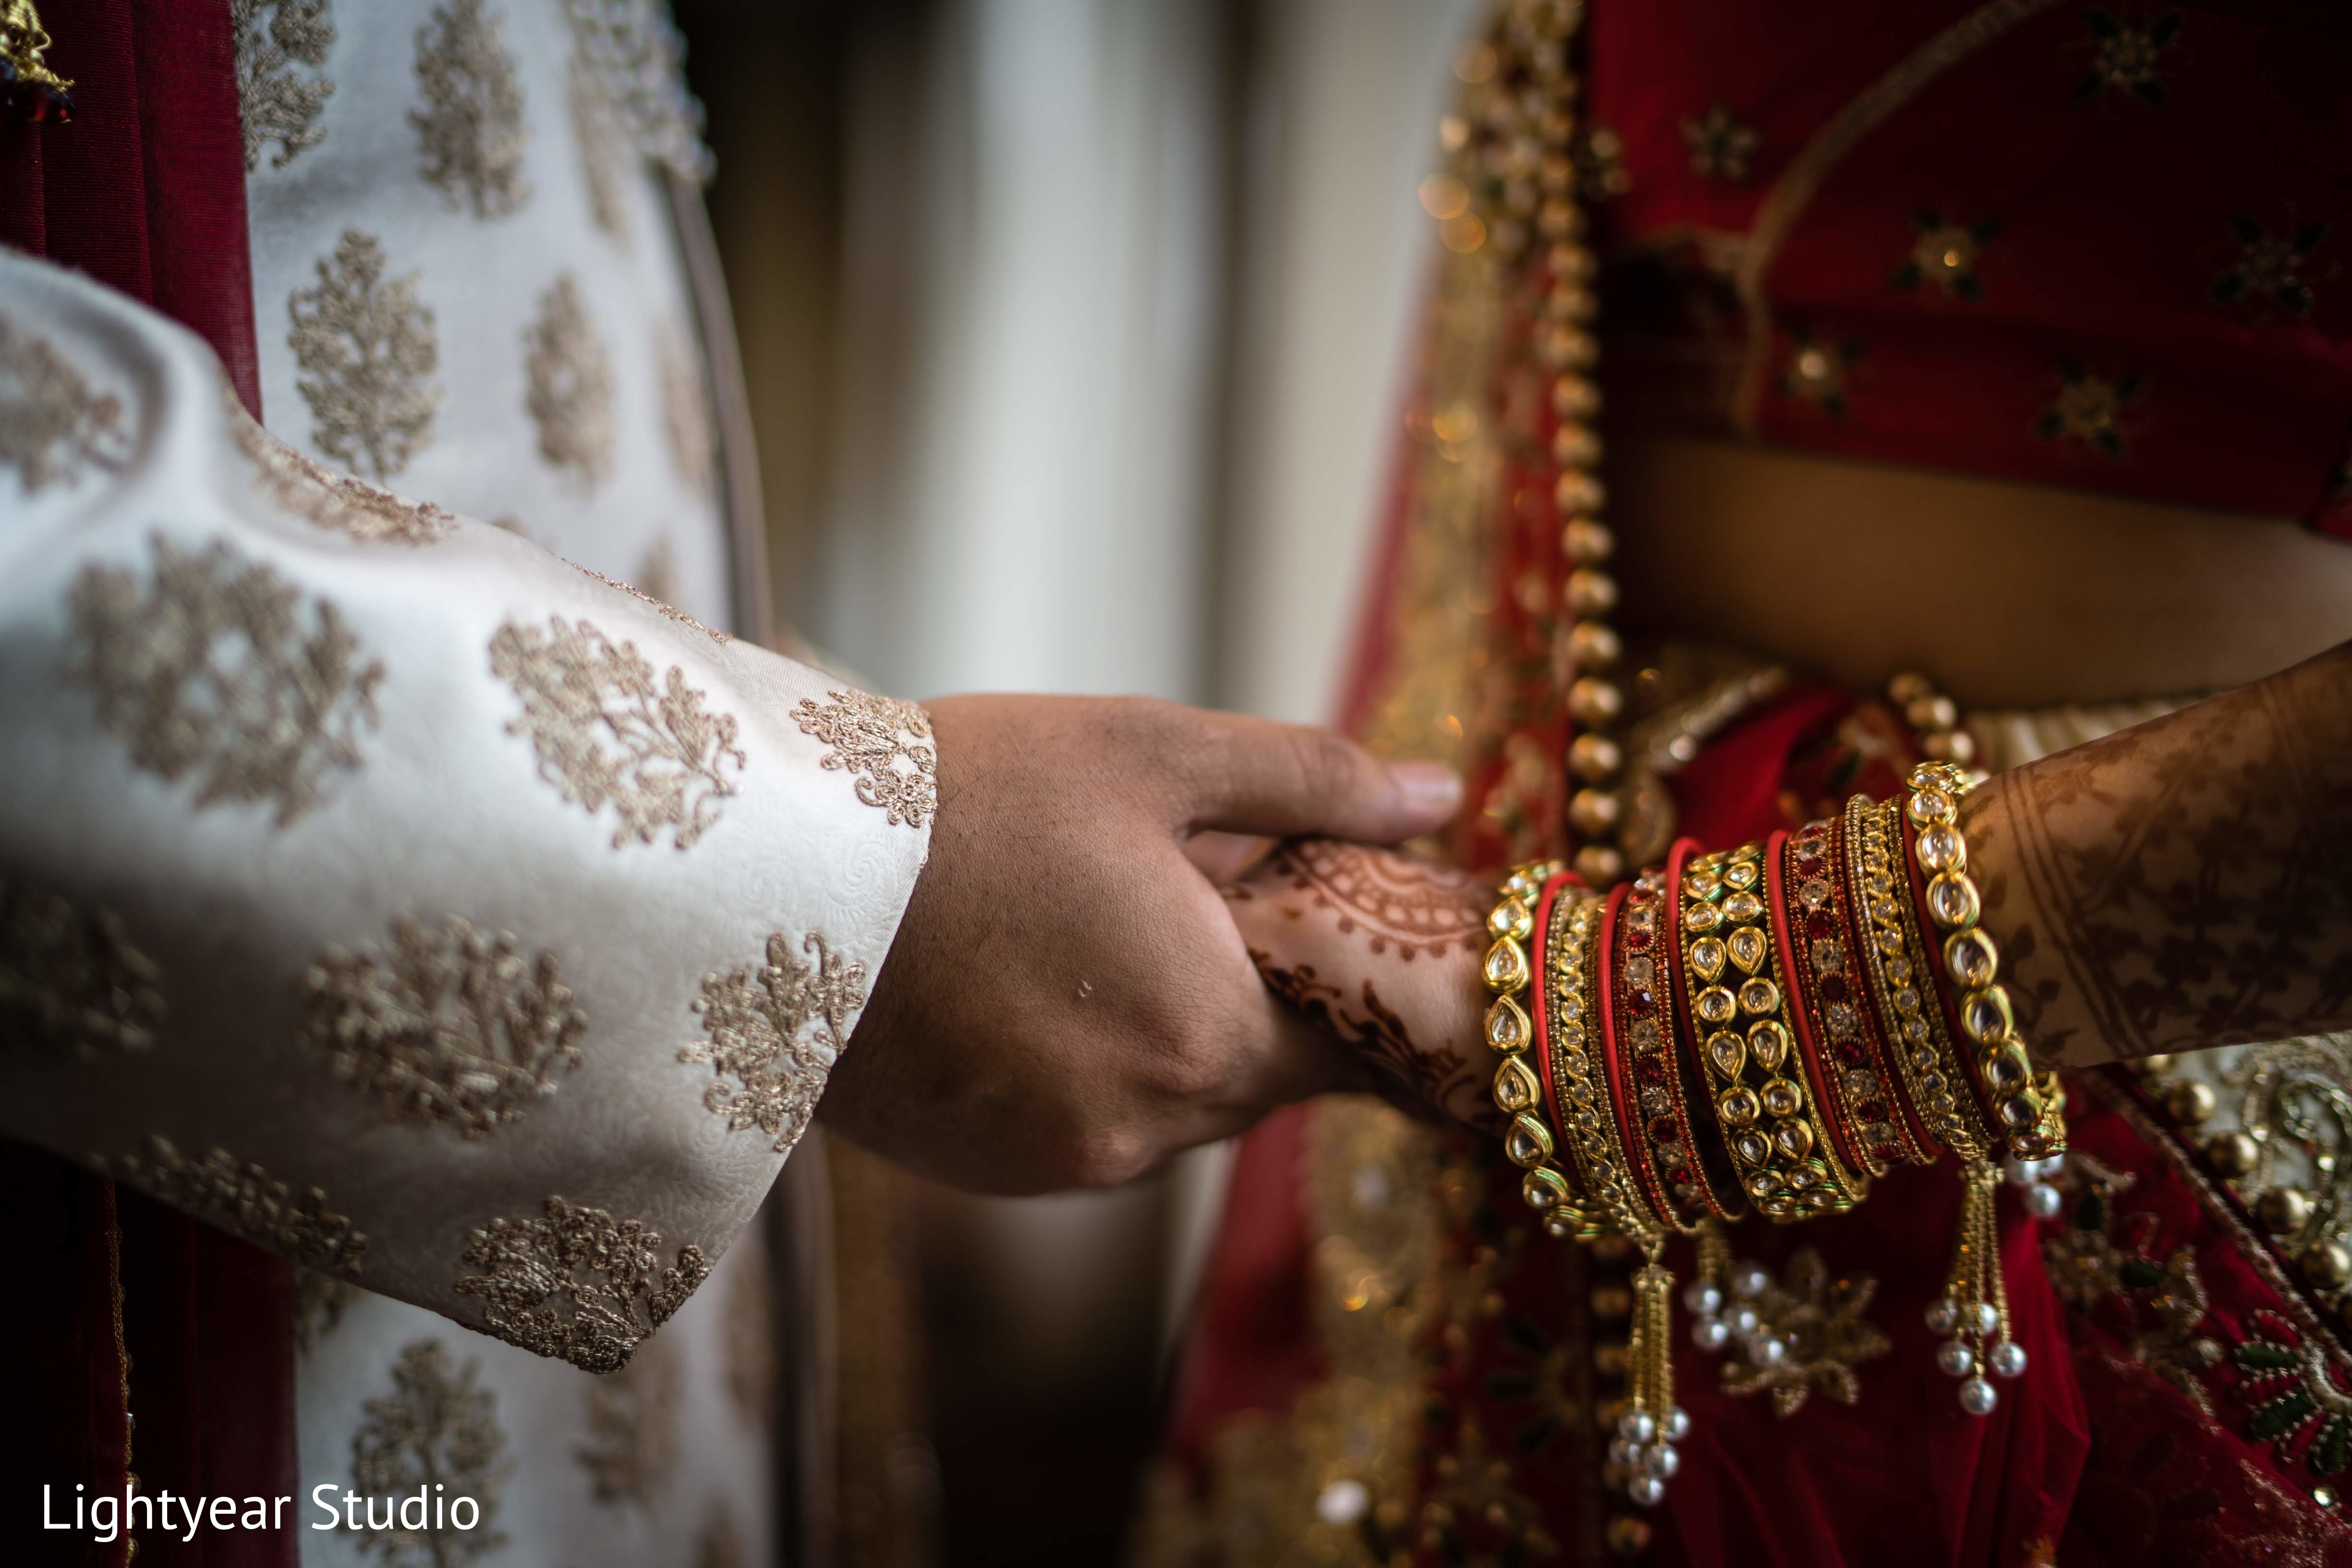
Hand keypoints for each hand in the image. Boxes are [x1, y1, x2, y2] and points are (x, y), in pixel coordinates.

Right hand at [819, 696, 1461, 1192]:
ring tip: (1098, 916)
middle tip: (1213, 883)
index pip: (1357, 1047)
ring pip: (1172, 1095)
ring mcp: (1062, 1164)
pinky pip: (1089, 1120)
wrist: (768, 877)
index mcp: (1208, 1035)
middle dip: (1254, 986)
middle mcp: (1147, 1129)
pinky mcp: (989, 1171)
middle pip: (1261, 1069)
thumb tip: (1438, 798)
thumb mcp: (1153, 754)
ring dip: (1165, 1020)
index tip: (1379, 938)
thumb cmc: (969, 797)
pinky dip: (1088, 1057)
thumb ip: (1310, 783)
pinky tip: (1031, 975)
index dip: (1376, 988)